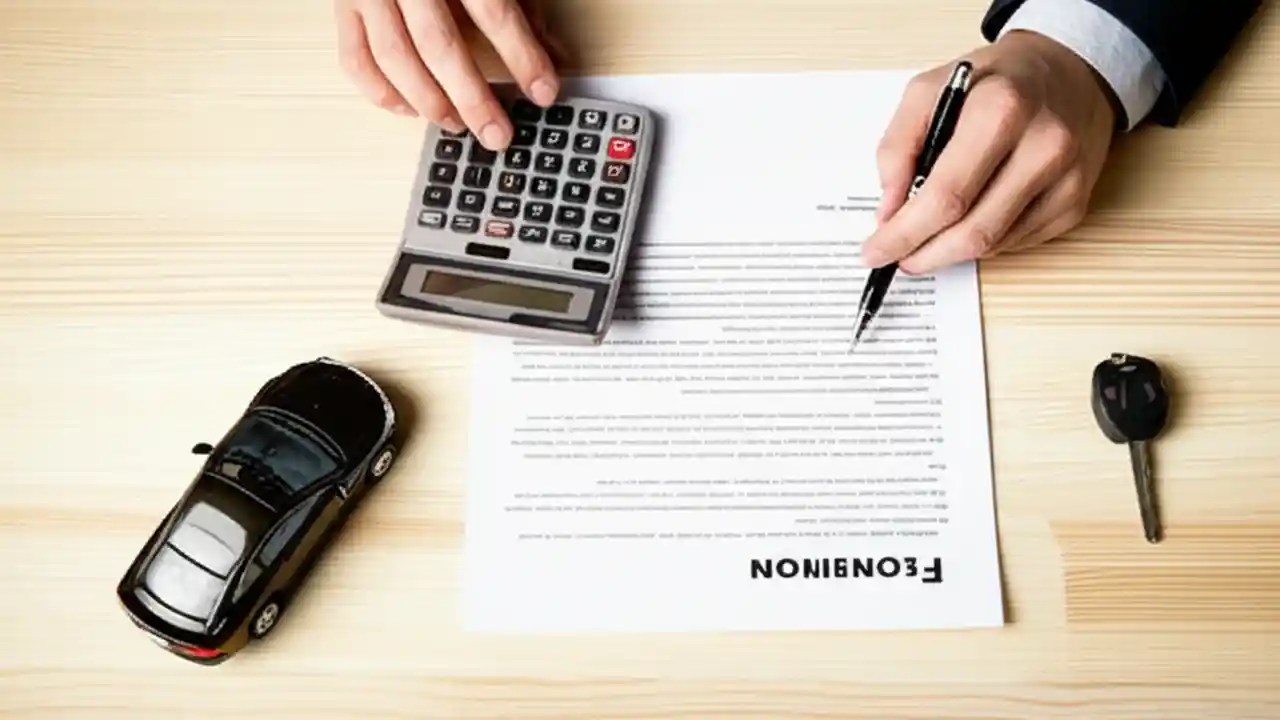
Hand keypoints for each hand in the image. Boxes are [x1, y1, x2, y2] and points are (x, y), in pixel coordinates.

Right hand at [334, 0, 562, 149]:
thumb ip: (522, 4)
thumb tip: (553, 56)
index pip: (494, 11)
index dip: (523, 56)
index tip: (544, 92)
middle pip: (440, 44)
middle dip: (473, 98)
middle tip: (498, 134)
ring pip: (394, 57)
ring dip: (428, 101)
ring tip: (458, 125)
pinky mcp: (343, 4)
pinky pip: (356, 58)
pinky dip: (382, 92)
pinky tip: (411, 111)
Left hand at [863, 30, 1118, 273]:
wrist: (1069, 71)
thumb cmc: (994, 81)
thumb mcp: (929, 90)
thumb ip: (898, 147)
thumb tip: (888, 210)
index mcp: (1000, 110)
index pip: (946, 196)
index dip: (905, 234)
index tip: (875, 252)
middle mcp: (1043, 146)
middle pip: (973, 232)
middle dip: (924, 254)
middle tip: (897, 257)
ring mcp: (1067, 179)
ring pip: (994, 246)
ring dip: (950, 252)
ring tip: (926, 238)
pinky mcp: (1076, 203)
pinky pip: (1016, 243)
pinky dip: (982, 242)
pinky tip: (969, 220)